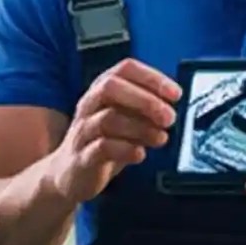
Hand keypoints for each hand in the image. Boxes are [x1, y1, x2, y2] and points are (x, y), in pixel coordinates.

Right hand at [47, 58, 180, 202]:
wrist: (70, 174)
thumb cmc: (105, 141)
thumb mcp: (126, 118)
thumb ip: (146, 109)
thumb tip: (175, 104)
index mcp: (102, 89)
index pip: (125, 69)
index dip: (152, 77)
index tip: (175, 94)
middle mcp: (90, 105)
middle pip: (111, 88)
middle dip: (145, 100)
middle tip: (169, 117)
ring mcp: (83, 131)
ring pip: (107, 119)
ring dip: (140, 128)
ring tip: (161, 138)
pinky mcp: (81, 158)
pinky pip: (101, 148)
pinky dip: (125, 150)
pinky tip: (140, 154)